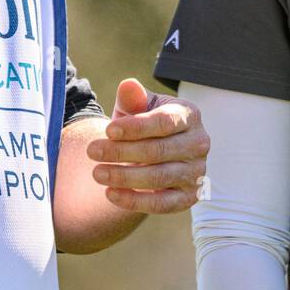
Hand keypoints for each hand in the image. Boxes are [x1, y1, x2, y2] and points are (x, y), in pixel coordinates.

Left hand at [86, 78, 208, 213]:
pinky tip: (110, 193)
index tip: (107, 130)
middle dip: (121, 152)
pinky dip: (134, 201)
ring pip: (159, 178)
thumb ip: (133, 98)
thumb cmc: (143, 124)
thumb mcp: (137, 108)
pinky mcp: (187, 197)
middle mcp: (198, 144)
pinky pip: (161, 204)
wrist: (153, 153)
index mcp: (189, 116)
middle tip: (92, 151)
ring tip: (97, 172)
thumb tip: (128, 86)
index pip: (164, 122)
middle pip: (159, 150)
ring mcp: (196, 173)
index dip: (135, 127)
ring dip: (125, 177)